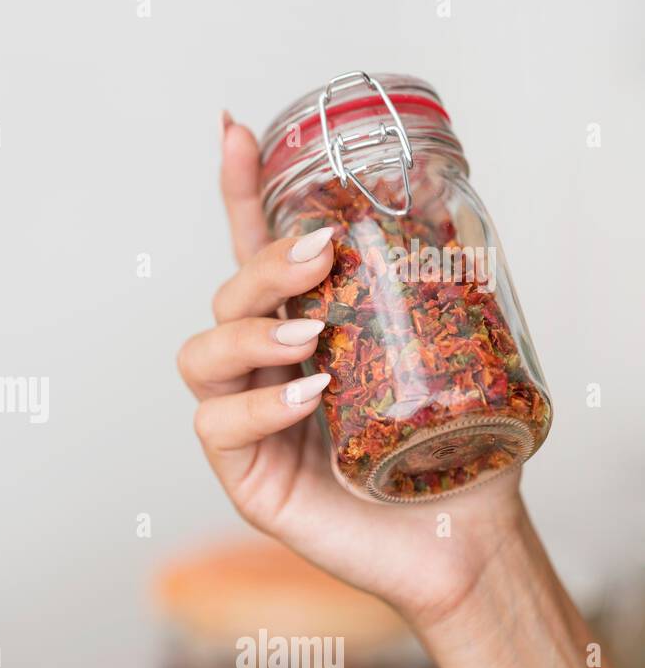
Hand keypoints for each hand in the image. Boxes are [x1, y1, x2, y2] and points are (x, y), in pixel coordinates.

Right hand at [178, 114, 527, 629]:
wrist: (463, 537)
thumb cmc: (455, 448)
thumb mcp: (450, 352)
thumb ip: (423, 292)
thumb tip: (432, 215)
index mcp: (308, 329)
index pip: (259, 251)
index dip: (242, 192)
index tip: (236, 130)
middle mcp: (266, 368)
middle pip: (227, 295)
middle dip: (264, 266)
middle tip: (321, 256)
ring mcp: (247, 420)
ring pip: (203, 353)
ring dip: (250, 332)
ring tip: (311, 339)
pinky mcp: (243, 473)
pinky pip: (217, 424)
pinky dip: (257, 404)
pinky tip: (307, 398)